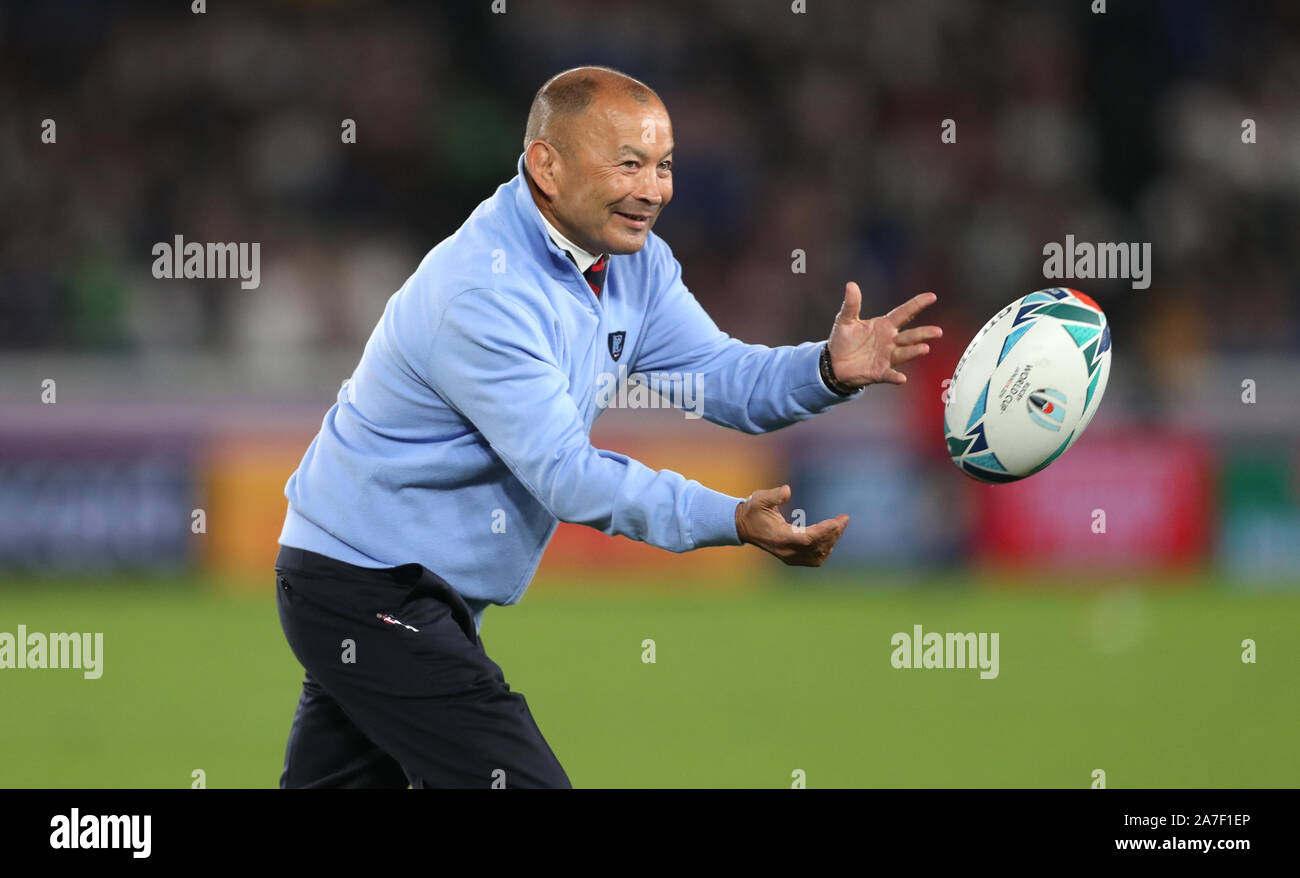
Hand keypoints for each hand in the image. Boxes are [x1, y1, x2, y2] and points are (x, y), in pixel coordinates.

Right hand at [734, 485, 847, 566]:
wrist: (744, 527)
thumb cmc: (754, 510)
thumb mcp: (760, 499)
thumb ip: (774, 495)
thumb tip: (787, 491)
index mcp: (780, 537)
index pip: (808, 538)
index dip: (824, 531)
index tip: (837, 521)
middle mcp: (786, 551)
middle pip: (817, 546)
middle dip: (833, 533)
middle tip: (844, 518)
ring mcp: (790, 557)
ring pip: (818, 554)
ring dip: (832, 540)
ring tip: (840, 524)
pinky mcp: (792, 559)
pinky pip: (814, 559)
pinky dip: (826, 549)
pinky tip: (831, 537)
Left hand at [827, 284, 941, 387]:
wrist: (833, 363)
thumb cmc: (843, 340)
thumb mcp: (845, 320)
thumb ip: (851, 304)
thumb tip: (851, 285)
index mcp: (884, 326)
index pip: (904, 313)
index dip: (917, 304)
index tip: (931, 297)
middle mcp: (890, 341)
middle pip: (910, 336)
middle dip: (923, 333)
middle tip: (937, 331)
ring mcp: (887, 357)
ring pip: (904, 353)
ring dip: (914, 351)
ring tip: (924, 348)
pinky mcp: (879, 372)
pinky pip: (889, 375)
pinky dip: (895, 377)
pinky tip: (902, 378)